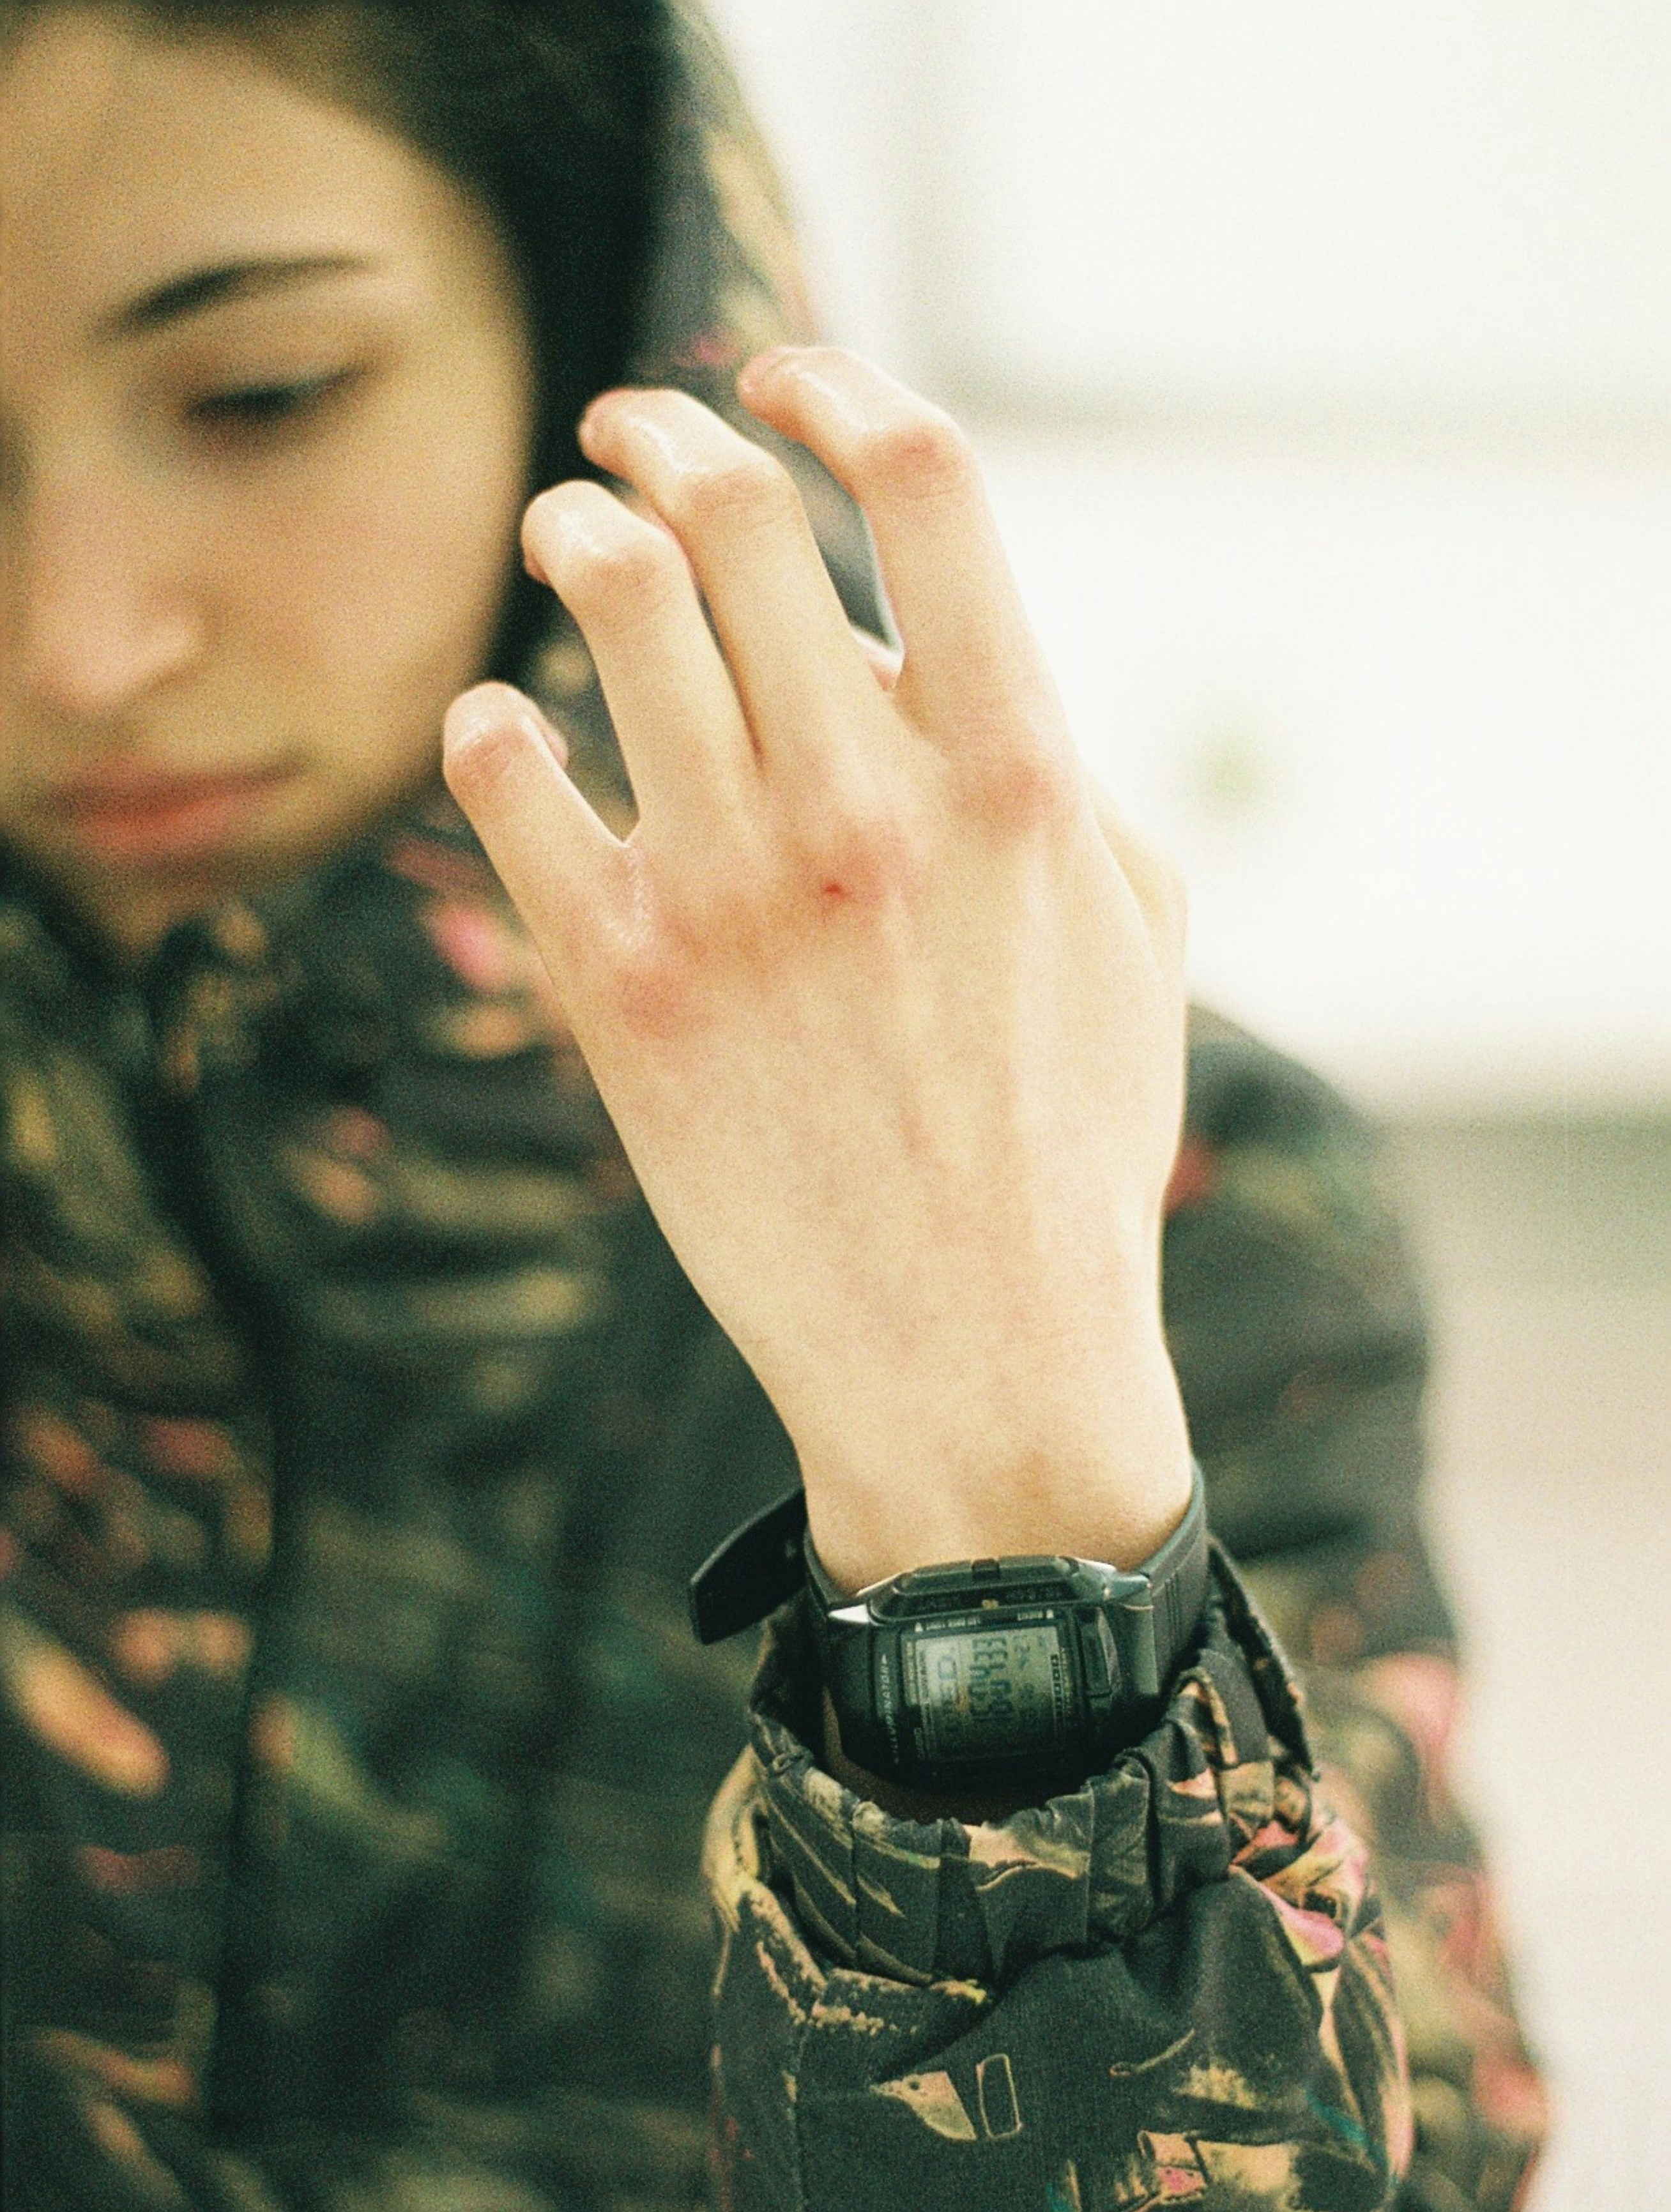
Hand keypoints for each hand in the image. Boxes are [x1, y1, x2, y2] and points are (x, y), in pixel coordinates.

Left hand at [443, 349, 1190, 1589]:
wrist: (972, 1362)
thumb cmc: (1065, 1146)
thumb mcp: (1129, 934)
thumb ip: (1047, 763)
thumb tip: (903, 652)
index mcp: (1020, 775)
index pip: (923, 481)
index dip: (836, 384)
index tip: (785, 378)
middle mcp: (871, 810)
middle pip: (737, 514)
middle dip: (669, 431)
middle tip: (633, 433)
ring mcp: (736, 897)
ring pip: (613, 603)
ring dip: (577, 531)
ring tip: (571, 534)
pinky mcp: (623, 990)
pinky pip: (510, 779)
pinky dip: (496, 722)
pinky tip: (511, 724)